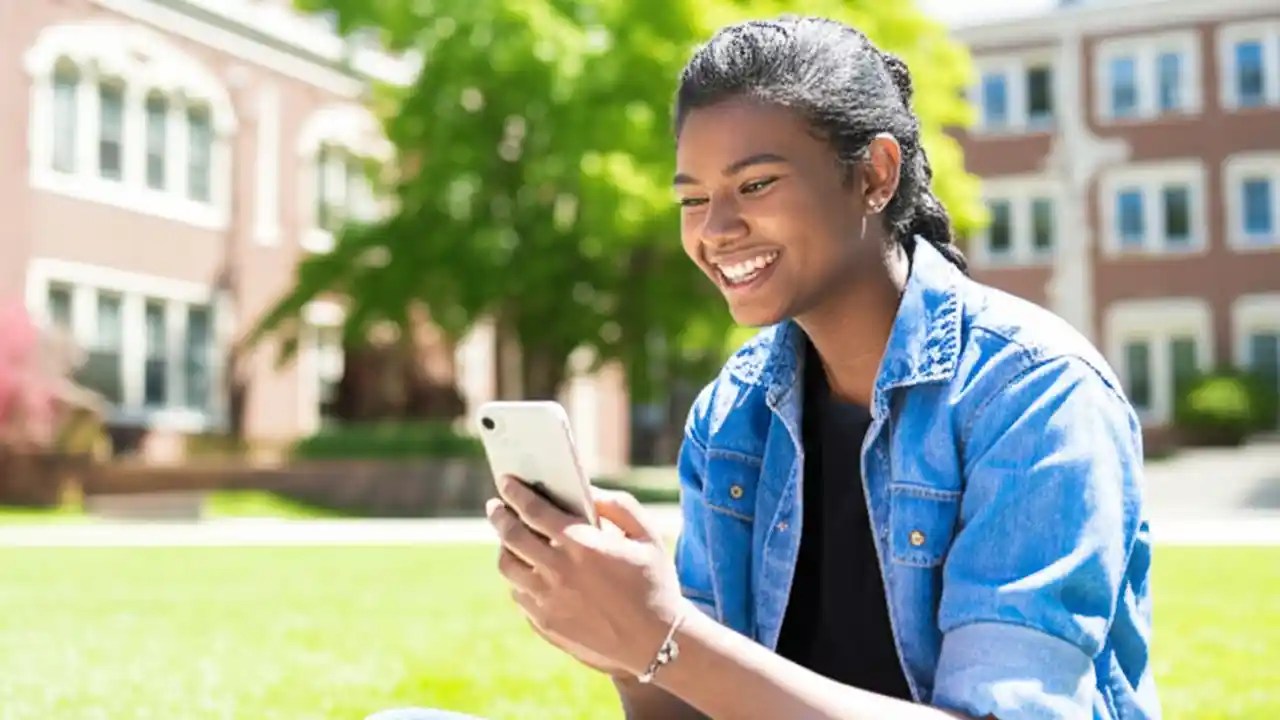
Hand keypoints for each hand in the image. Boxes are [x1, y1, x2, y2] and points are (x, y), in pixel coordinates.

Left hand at [486, 475, 689, 677]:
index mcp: (582, 545)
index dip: (515, 492)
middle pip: (511, 536)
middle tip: (495, 506)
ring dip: (504, 547)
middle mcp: (557, 572)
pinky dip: (519, 577)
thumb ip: (618, 506)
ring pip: (508, 567)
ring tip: (510, 539)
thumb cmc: (655, 583)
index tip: (506, 481)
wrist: (656, 643)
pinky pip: (519, 594)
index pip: (534, 510)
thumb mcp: (647, 536)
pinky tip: (529, 572)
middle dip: (499, 515)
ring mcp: (547, 601)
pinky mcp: (545, 624)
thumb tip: (588, 491)